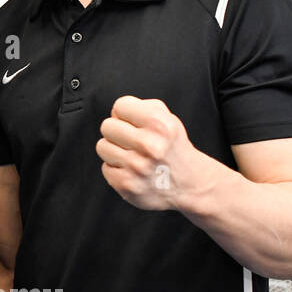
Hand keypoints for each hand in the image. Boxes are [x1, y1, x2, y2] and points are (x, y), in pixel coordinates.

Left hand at [96, 95, 210, 210]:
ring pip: (102, 146)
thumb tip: (115, 112)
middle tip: (133, 142)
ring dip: (115, 151)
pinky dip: (116, 170)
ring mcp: (137, 166)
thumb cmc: (171, 147)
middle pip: (107, 126)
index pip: (120, 106)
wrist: (190, 185)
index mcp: (160, 125)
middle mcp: (150, 145)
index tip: (136, 123)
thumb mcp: (169, 119)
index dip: (126, 114)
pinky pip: (105, 167)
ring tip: (133, 157)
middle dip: (117, 132)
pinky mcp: (126, 184)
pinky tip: (133, 172)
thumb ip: (142, 106)